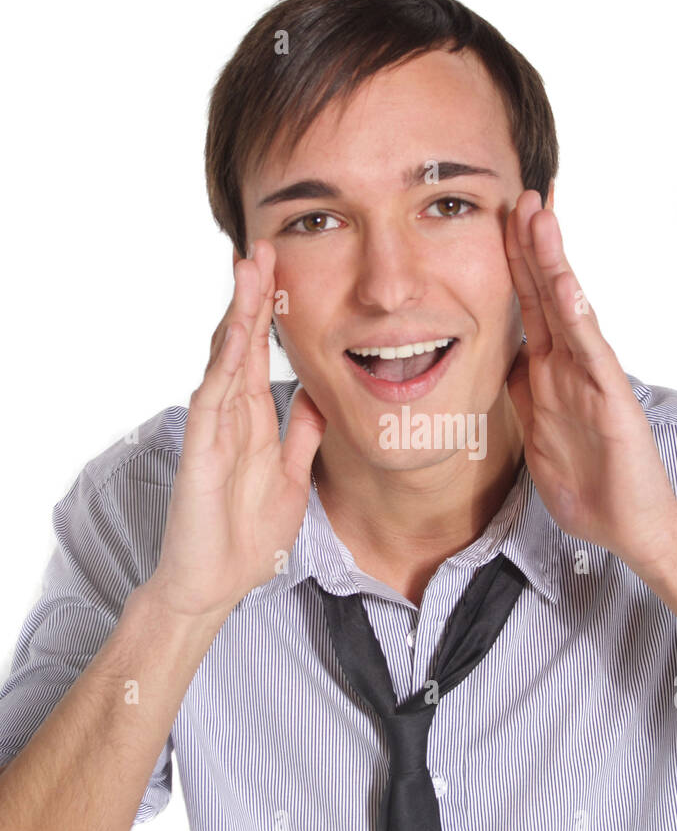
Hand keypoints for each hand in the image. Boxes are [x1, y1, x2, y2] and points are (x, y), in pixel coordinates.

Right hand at [147, 238, 326, 618]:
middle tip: (261, 245)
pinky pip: (212, 399)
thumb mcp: (291, 475)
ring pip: (223, 358)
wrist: (214, 584)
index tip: (281, 268)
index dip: (269, 310)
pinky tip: (233, 334)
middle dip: (251, 294)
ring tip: (246, 268)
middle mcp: (230, 415)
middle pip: (238, 341)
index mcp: (253, 419)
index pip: (260, 351)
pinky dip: (222, 364)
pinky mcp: (201, 451)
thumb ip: (302, 436)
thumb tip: (320, 396)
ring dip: (236, 313)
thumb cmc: (245, 535)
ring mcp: (213, 429)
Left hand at [504, 190, 676, 571]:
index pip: (526, 307)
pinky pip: (591, 354)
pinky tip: (566, 286)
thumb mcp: (537, 435)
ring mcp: (592, 379)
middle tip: (520, 194)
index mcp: (548, 374)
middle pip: (544, 294)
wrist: (629, 527)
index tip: (498, 222)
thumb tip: (501, 365)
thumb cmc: (589, 486)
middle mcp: (570, 367)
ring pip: (568, 310)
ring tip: (541, 216)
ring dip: (553, 262)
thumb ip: (522, 396)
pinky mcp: (612, 400)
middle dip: (531, 244)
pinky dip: (578, 318)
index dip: (511, 265)